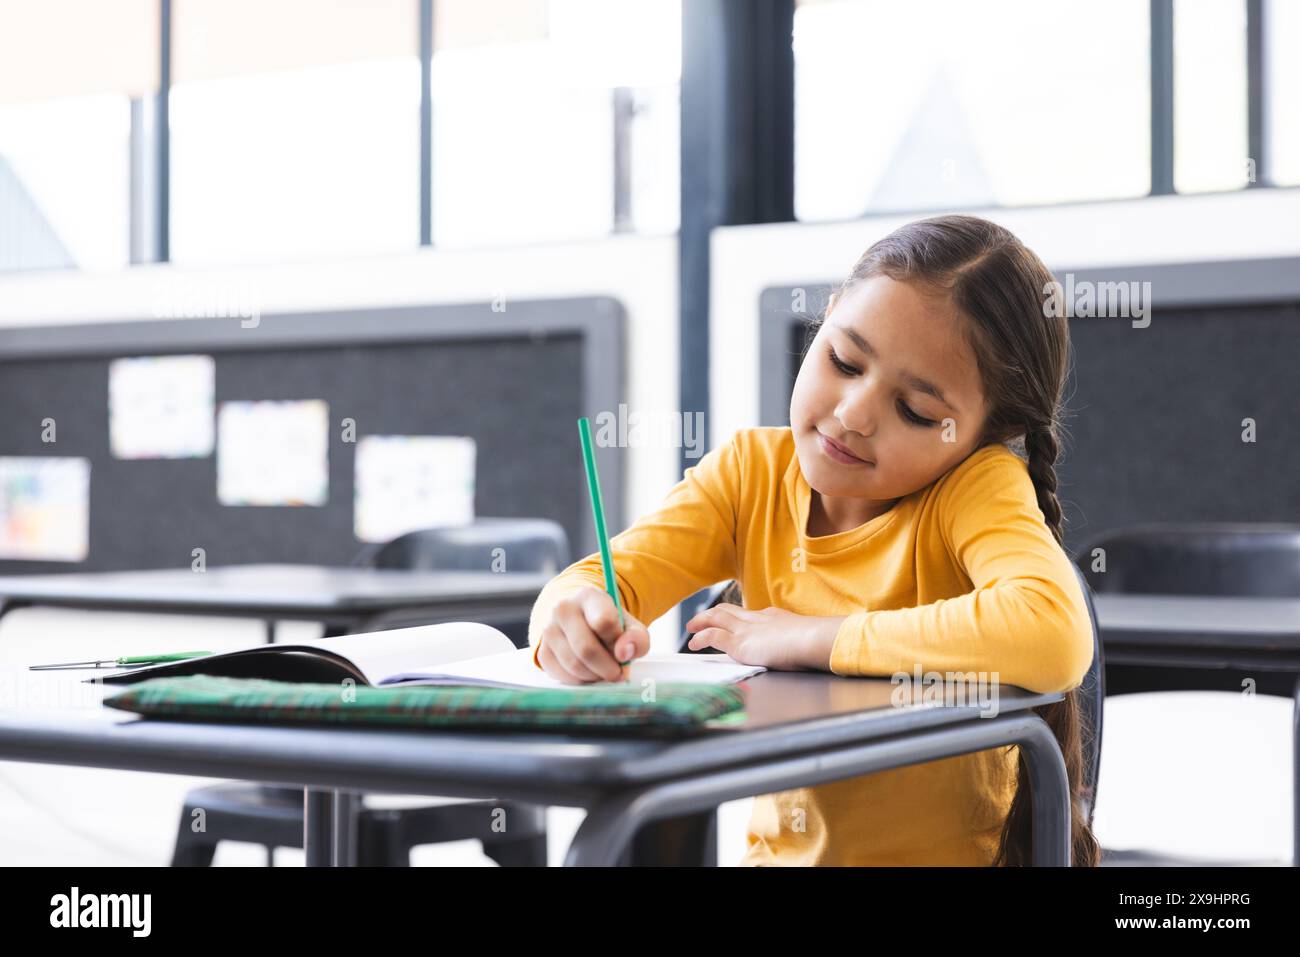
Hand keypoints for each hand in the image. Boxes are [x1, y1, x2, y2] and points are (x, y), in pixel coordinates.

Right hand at [536, 586, 650, 684]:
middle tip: (618, 673)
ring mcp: (548, 630)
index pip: (603, 621)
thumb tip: (624, 653)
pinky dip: (580, 680)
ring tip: (604, 671)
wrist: (580, 620)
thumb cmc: (609, 624)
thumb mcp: (629, 625)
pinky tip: (589, 671)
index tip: (623, 649)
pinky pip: (563, 675)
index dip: (618, 642)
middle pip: (586, 648)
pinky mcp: (542, 651)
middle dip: (608, 668)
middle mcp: (563, 609)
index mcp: (588, 596)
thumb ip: (636, 638)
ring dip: (595, 676)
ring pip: (574, 665)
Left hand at [685, 603, 844, 671]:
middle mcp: (756, 619)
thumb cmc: (815, 641)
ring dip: (701, 621)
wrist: (812, 639)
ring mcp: (746, 630)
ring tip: (691, 627)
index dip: (736, 617)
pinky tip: (694, 643)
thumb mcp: (805, 637)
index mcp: (772, 617)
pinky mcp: (739, 643)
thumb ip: (799, 641)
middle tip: (702, 618)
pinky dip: (700, 637)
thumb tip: (806, 648)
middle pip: (728, 610)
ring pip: (716, 618)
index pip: (749, 614)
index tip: (730, 620)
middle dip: (713, 614)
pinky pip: (712, 636)